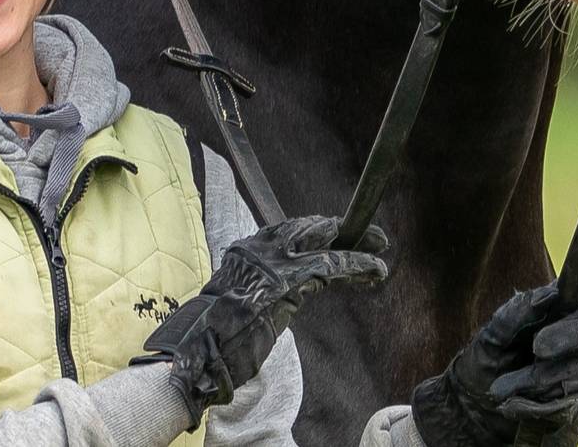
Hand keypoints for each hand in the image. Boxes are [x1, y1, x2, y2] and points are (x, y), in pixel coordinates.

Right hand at [136, 214, 387, 423]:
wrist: (197, 349)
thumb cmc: (213, 334)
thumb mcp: (238, 300)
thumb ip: (261, 287)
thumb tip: (280, 290)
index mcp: (246, 248)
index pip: (290, 229)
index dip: (319, 229)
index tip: (337, 233)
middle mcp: (260, 246)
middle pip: (310, 228)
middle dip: (343, 229)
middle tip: (371, 235)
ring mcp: (274, 261)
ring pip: (325, 244)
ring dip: (357, 246)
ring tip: (379, 250)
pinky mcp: (288, 281)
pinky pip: (330, 265)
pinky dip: (357, 265)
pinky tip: (374, 270)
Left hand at [411, 249, 577, 445]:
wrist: (474, 414)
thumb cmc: (485, 365)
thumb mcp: (491, 337)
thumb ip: (517, 314)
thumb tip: (549, 293)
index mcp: (554, 313)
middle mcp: (574, 340)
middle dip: (567, 336)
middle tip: (538, 348)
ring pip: (575, 371)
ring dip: (534, 381)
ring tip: (502, 390)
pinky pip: (568, 406)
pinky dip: (535, 406)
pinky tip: (513, 407)